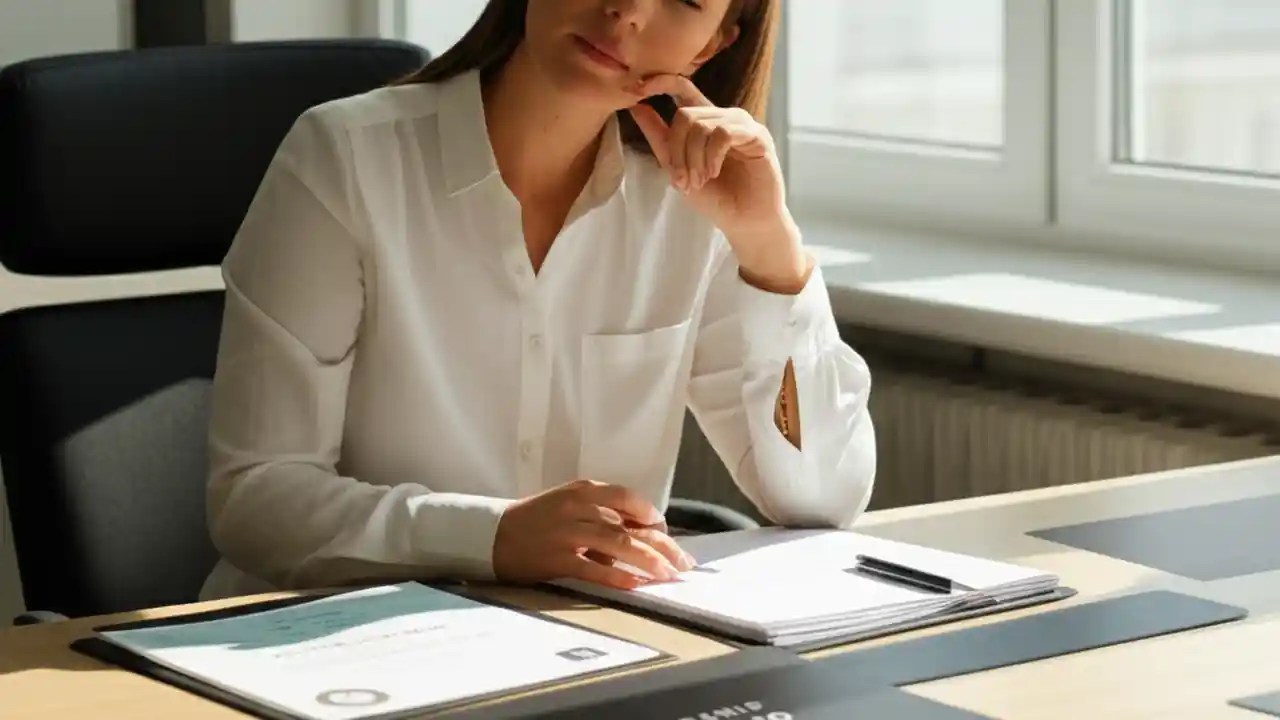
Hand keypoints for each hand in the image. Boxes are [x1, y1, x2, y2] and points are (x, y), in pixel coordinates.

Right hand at [493, 479, 695, 589]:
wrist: (491, 535)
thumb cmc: (535, 520)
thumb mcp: (567, 504)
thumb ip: (600, 513)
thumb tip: (641, 533)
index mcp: (581, 490)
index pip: (627, 498)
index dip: (651, 515)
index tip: (664, 530)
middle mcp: (577, 508)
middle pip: (631, 527)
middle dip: (663, 545)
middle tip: (683, 562)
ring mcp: (567, 534)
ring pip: (620, 547)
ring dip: (649, 562)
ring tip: (668, 575)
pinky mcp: (557, 560)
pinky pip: (596, 571)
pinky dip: (619, 579)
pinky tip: (637, 586)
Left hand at [628, 74, 810, 292]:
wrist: (744, 222)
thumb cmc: (715, 198)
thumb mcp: (677, 168)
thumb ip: (660, 138)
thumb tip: (635, 106)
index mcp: (706, 121)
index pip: (683, 89)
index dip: (661, 82)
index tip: (637, 88)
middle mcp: (724, 117)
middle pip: (685, 115)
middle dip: (677, 151)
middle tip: (683, 181)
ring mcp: (743, 124)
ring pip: (702, 124)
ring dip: (693, 158)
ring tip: (699, 181)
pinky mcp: (757, 136)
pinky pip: (723, 133)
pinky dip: (711, 156)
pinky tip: (713, 173)